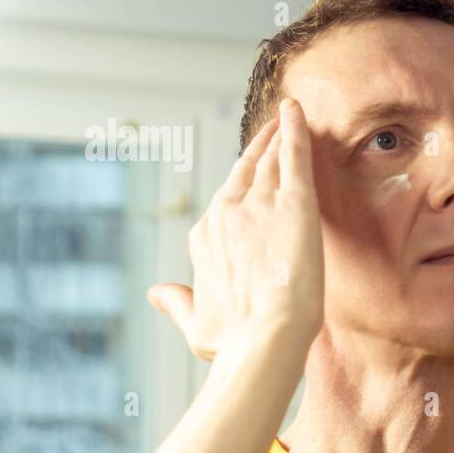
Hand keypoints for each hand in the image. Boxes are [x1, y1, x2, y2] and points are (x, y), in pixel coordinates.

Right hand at [148, 98, 324, 359]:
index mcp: (205, 237)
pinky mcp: (295, 204)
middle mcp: (227, 213)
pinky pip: (295, 157)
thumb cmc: (235, 341)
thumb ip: (177, 303)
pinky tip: (297, 111)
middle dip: (257, 148)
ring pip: (270, 160)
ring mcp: (260, 205)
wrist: (267, 337)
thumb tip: (156, 293)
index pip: (225, 202)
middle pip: (244, 171)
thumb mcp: (197, 323)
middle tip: (269, 129)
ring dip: (278, 136)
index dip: (240, 188)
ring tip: (288, 116)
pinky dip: (295, 130)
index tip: (250, 176)